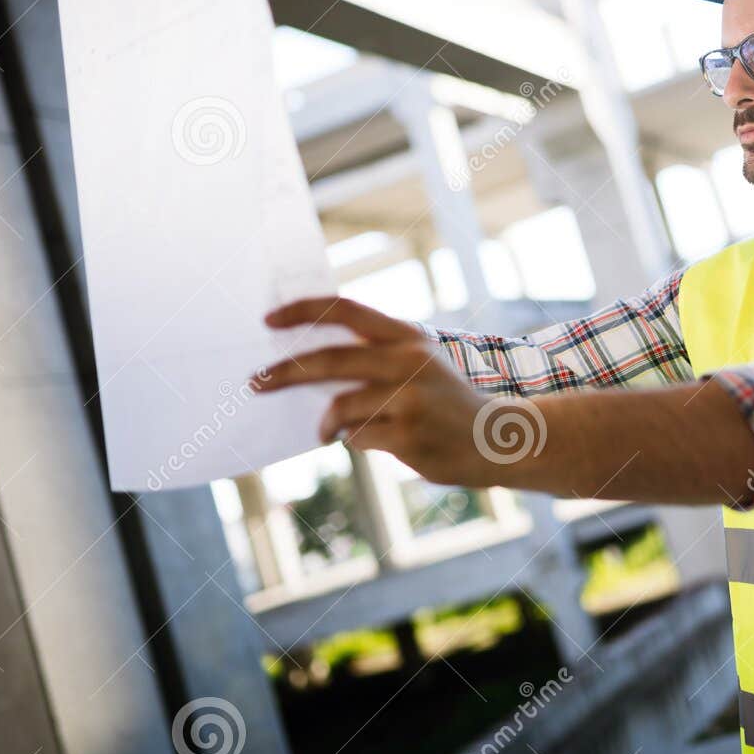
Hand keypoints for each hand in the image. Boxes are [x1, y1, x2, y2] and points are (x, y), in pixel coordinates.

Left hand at [249, 297, 493, 485]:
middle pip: (329, 360)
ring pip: (340, 406)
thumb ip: (375, 357)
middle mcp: (410, 361)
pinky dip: (356, 441)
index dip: (303, 311)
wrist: (497, 439)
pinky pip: (358, 438)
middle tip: (256, 383)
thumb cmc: (444, 402)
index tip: (269, 321)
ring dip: (325, 423)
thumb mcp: (419, 364)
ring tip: (325, 432)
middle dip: (284, 372)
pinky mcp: (409, 436)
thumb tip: (307, 363)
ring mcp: (410, 400)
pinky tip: (376, 441)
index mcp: (408, 337)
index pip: (346, 311)